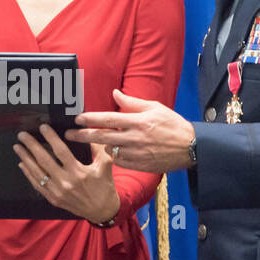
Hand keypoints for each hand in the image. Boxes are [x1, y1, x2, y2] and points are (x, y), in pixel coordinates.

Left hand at [13, 124, 119, 222]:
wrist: (102, 211)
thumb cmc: (104, 187)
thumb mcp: (105, 165)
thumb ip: (98, 148)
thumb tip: (88, 133)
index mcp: (78, 172)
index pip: (60, 151)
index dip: (50, 137)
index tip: (43, 127)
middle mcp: (66, 182)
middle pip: (44, 160)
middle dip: (31, 146)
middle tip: (22, 135)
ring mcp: (57, 192)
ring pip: (37, 172)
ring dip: (25, 158)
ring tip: (18, 147)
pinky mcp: (53, 199)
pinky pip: (37, 185)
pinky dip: (28, 174)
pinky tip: (22, 164)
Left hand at [66, 89, 194, 173]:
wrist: (191, 148)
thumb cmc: (173, 125)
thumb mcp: (155, 108)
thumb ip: (132, 102)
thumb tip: (115, 93)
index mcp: (138, 121)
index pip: (108, 119)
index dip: (91, 119)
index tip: (77, 119)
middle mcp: (135, 138)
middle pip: (102, 137)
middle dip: (82, 135)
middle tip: (68, 134)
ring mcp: (136, 154)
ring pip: (109, 151)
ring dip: (98, 147)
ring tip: (88, 143)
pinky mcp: (139, 165)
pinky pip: (119, 162)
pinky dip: (113, 156)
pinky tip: (110, 152)